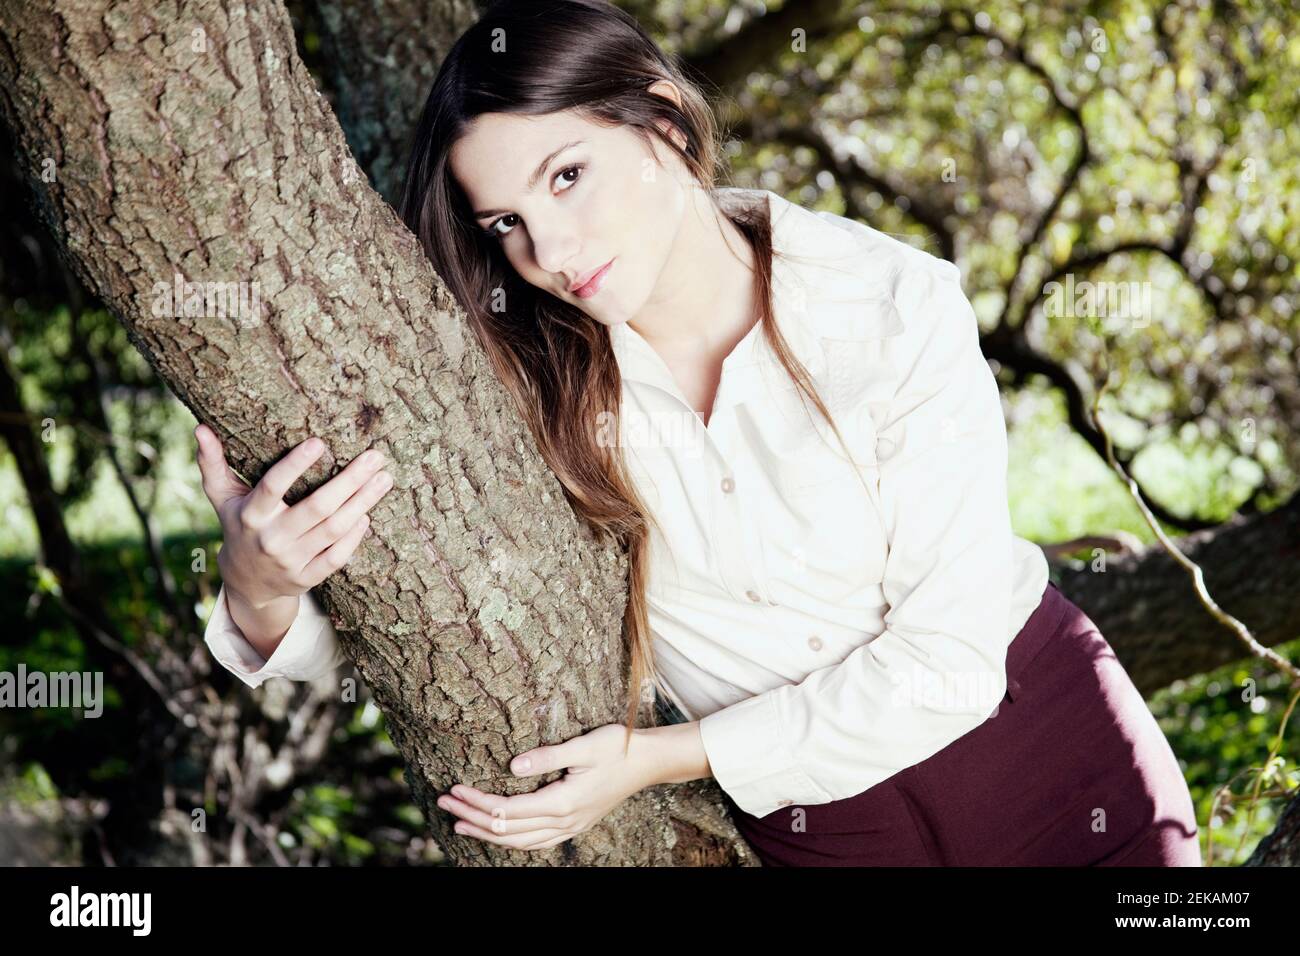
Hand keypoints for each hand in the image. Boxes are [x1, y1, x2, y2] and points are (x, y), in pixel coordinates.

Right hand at [195, 424, 394, 607]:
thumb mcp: (221, 497)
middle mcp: (271, 538)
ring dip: (363, 502)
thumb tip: (200, 428)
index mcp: (251, 514)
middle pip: (317, 507)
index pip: (273, 486)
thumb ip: (212, 463)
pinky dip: (354, 536)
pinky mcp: (307, 577)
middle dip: (350, 480)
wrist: (245, 582)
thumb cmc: (238, 525)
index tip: (319, 442)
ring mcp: (291, 560)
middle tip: (376, 456)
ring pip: (333, 529)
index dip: (295, 465)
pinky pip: (337, 556)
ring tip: (384, 479)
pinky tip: (367, 514)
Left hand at [436, 724, 649, 850]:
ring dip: (487, 833)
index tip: (454, 789)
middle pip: (508, 829)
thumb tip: (511, 767)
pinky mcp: (575, 823)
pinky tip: (500, 833)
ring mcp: (571, 826)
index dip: (477, 801)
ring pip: (520, 841)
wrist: (649, 762)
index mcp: (563, 802)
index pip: (507, 809)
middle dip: (473, 817)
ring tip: (460, 823)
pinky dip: (512, 840)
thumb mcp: (583, 746)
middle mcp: (565, 821)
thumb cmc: (618, 747)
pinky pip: (536, 842)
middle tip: (444, 804)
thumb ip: (547, 757)